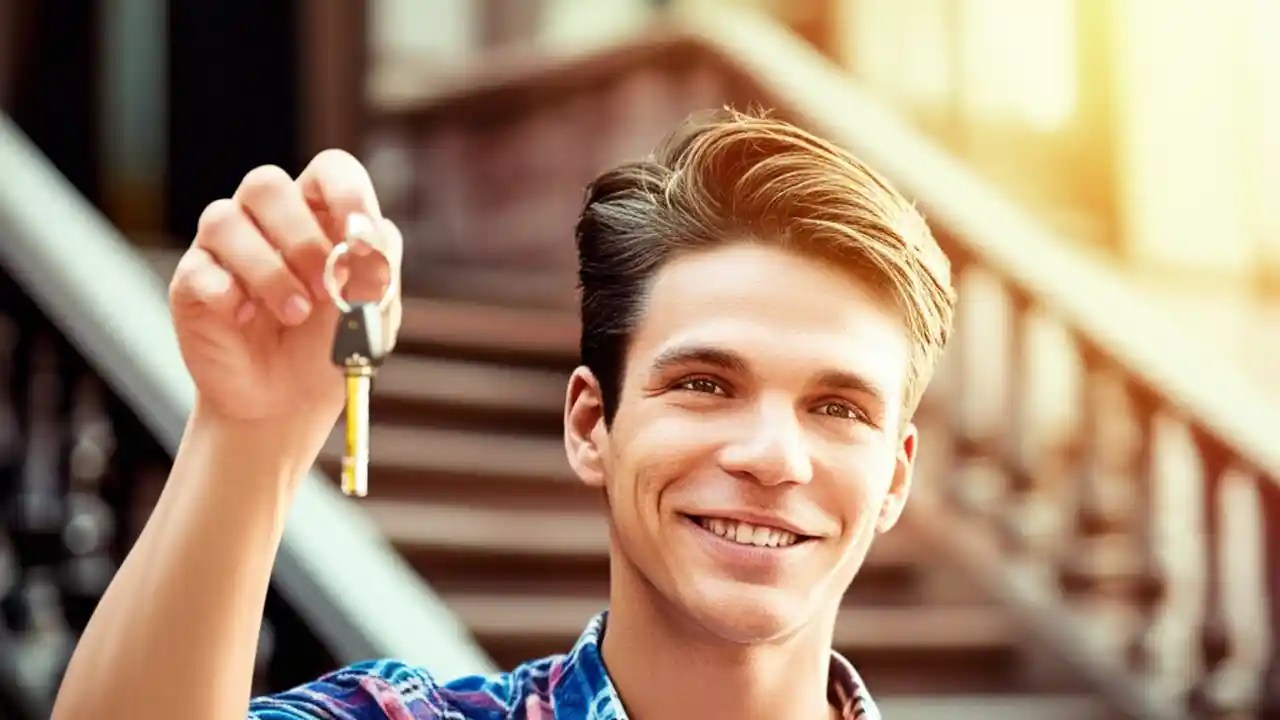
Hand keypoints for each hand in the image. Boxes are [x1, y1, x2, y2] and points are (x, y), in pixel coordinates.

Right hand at [168, 149, 402, 423]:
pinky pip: (199, 269)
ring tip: (294, 315)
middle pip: (266, 183)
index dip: (345, 190)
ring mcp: (225, 247)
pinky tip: (247, 320)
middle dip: (300, 237)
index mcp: (321, 215)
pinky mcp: (193, 281)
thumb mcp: (371, 313)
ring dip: (268, 271)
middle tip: (324, 288)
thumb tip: (364, 237)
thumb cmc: (333, 348)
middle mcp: (269, 220)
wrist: (289, 404)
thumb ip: (374, 269)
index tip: (359, 232)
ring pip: (224, 218)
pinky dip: (228, 295)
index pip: (330, 169)